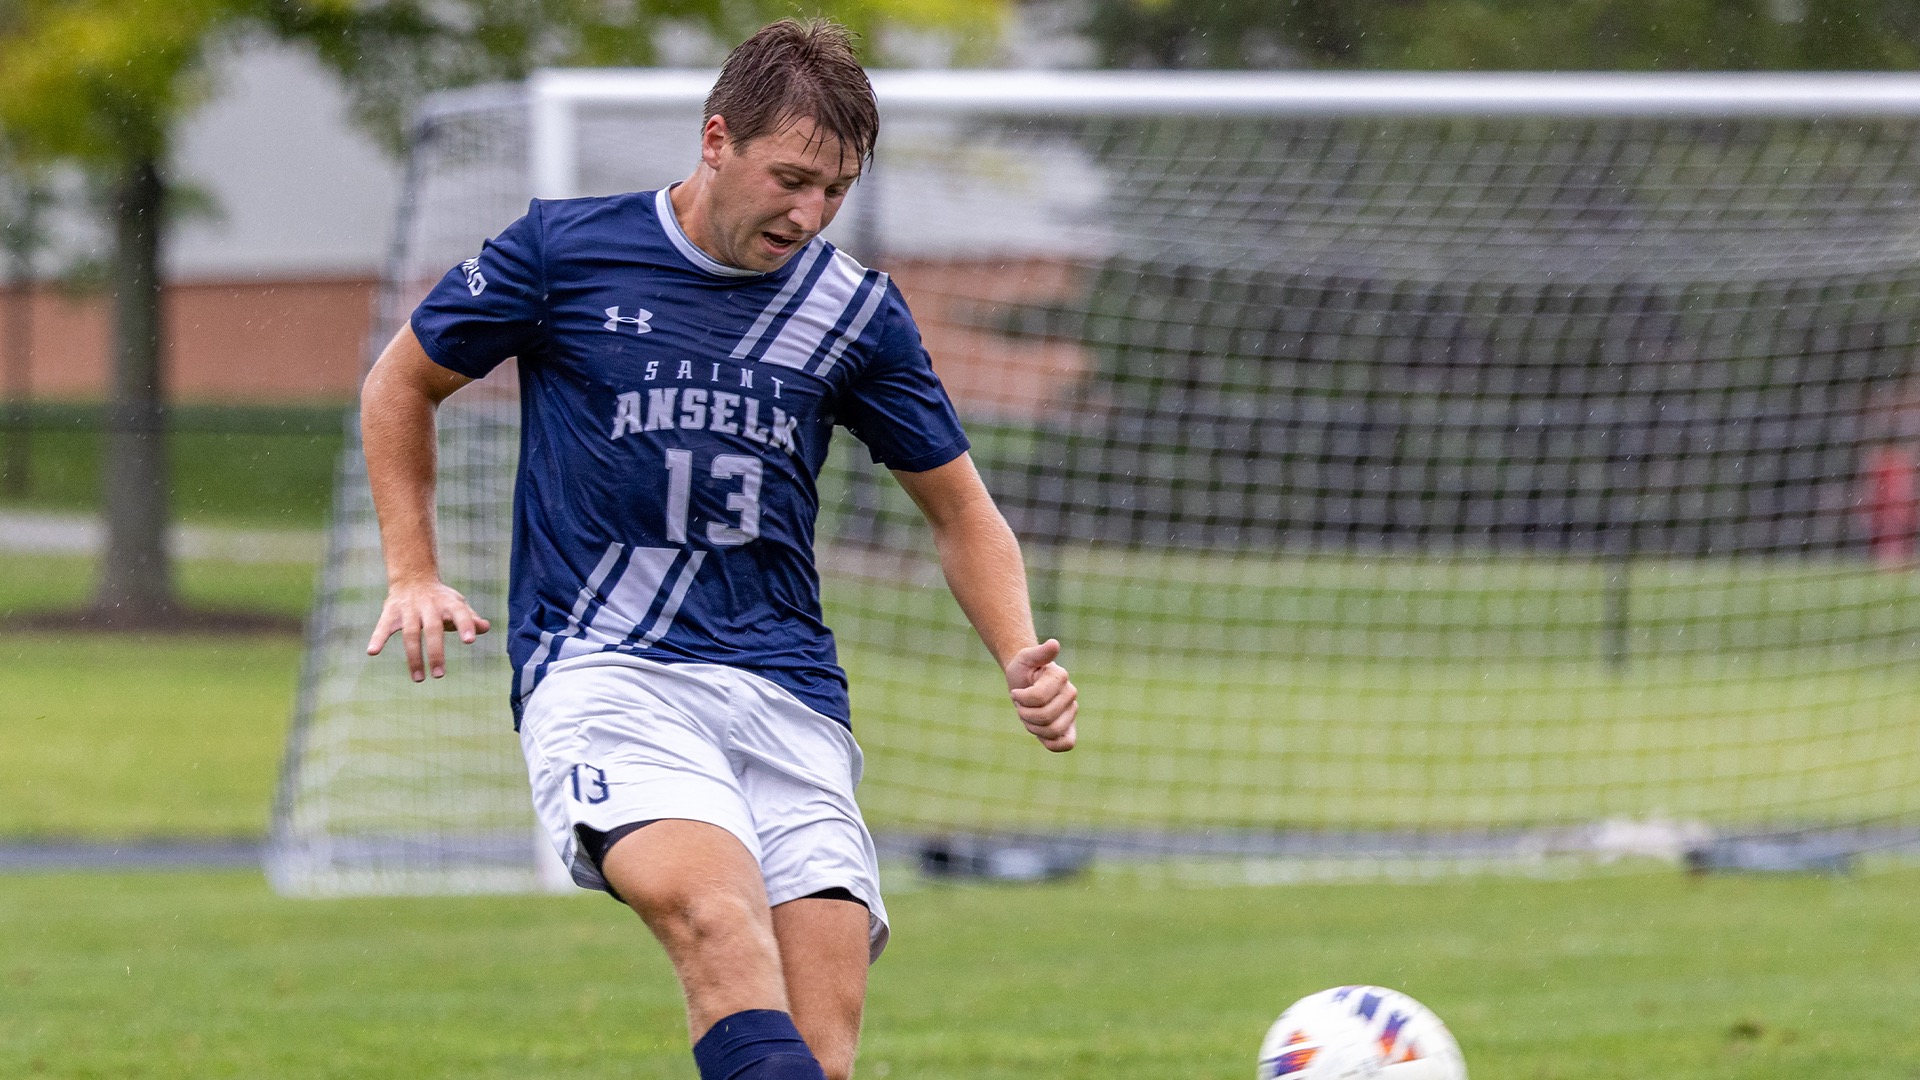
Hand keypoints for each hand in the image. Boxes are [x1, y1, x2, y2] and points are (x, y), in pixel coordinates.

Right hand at [367, 578, 490, 681]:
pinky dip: (377, 638)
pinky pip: (382, 627)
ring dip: (413, 657)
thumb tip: (485, 627)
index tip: (470, 641)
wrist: (413, 577)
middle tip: (439, 675)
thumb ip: (470, 619)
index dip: (465, 625)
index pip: (459, 613)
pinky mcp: (391, 613)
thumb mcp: (457, 605)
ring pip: (410, 634)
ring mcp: (409, 609)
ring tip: (419, 679)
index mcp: (448, 603)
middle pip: (432, 629)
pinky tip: (372, 652)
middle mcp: (428, 606)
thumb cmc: (441, 599)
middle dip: (436, 652)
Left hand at [1005, 638, 1076, 751]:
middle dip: (1025, 714)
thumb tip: (1054, 644)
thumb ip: (1039, 653)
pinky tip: (1040, 733)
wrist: (1025, 681)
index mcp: (1061, 677)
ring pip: (1053, 731)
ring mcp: (1071, 712)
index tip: (1015, 692)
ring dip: (1032, 727)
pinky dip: (1051, 743)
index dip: (1021, 698)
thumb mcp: (1025, 657)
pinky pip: (1066, 744)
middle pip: (1045, 717)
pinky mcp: (1070, 728)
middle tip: (1020, 705)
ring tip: (1028, 716)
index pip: (1038, 698)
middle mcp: (1070, 695)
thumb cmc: (1024, 668)